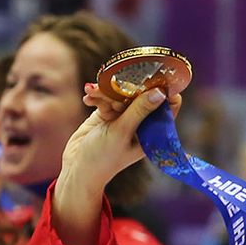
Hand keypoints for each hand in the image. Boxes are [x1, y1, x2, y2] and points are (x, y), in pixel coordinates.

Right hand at [60, 84, 184, 192]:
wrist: (77, 168)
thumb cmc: (103, 157)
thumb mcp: (122, 132)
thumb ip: (139, 110)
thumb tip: (160, 92)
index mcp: (153, 131)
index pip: (168, 105)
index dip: (163, 89)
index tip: (154, 75)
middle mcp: (141, 122)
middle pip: (142, 94)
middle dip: (125, 88)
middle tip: (112, 84)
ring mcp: (124, 117)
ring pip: (121, 94)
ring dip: (105, 91)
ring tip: (92, 93)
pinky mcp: (107, 114)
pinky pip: (105, 97)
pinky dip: (97, 96)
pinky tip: (87, 98)